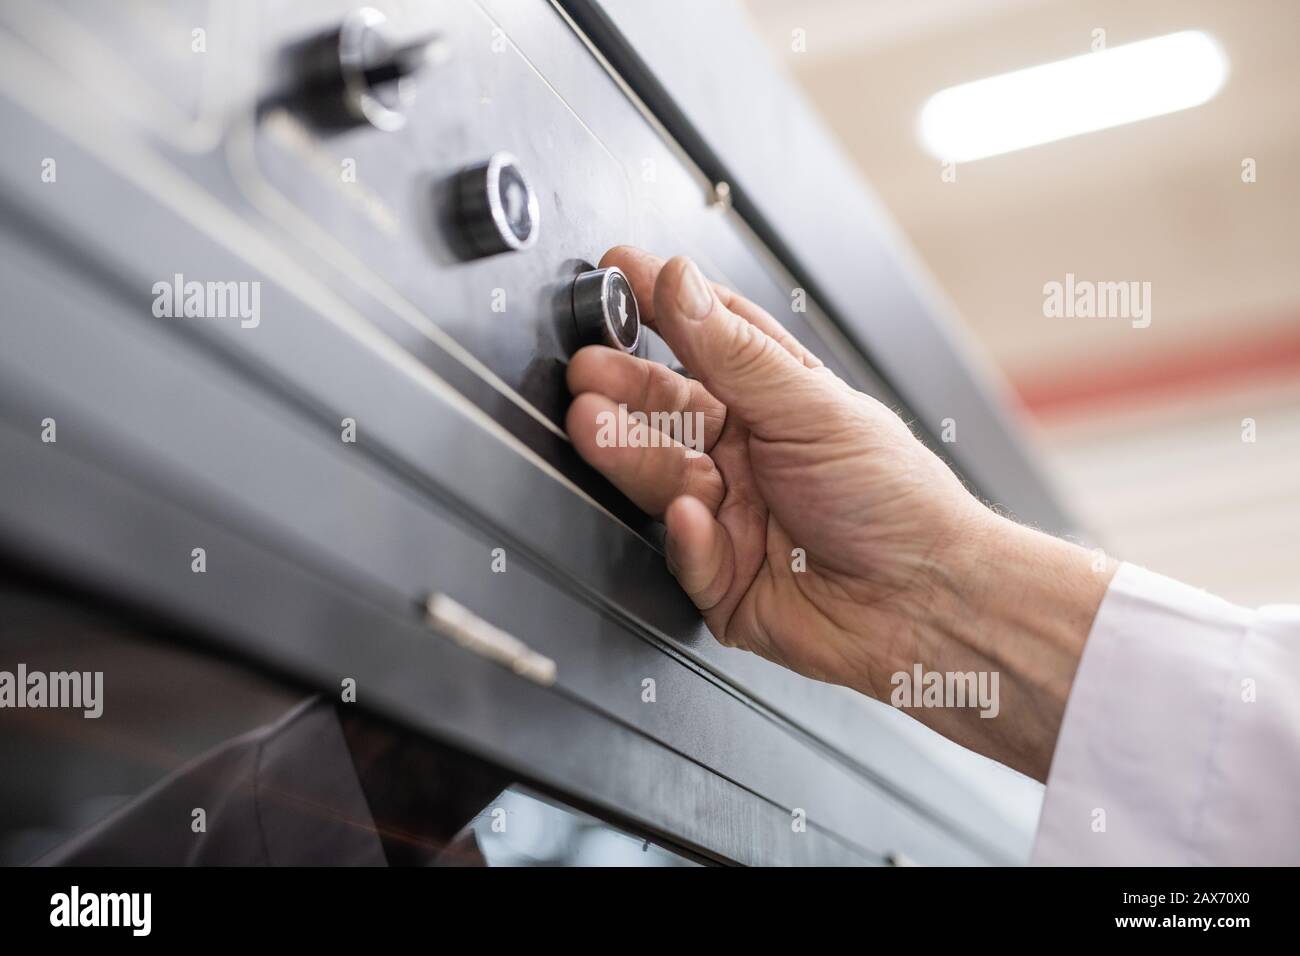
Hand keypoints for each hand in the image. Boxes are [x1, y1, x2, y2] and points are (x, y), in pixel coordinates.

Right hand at [565, 247, 1114, 779]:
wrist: (930, 604)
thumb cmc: (898, 501)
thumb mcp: (812, 409)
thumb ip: (734, 350)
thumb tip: (680, 281)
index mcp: (774, 402)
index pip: (704, 340)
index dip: (659, 307)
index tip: (616, 274)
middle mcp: (747, 455)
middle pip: (667, 413)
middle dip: (623, 391)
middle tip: (587, 373)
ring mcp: (732, 517)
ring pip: (662, 479)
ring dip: (630, 452)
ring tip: (597, 428)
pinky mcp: (722, 579)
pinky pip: (686, 553)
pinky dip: (687, 535)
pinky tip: (693, 513)